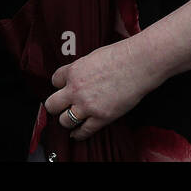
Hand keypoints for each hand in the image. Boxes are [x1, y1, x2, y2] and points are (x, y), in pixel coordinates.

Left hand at [43, 38, 158, 140]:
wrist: (138, 64)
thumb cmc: (119, 56)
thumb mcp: (92, 57)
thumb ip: (81, 69)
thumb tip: (77, 76)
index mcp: (73, 71)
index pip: (54, 81)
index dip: (59, 85)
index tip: (63, 88)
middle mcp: (76, 89)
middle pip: (52, 105)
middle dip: (55, 106)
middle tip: (60, 107)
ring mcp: (88, 105)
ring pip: (64, 121)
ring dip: (66, 121)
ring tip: (70, 120)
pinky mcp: (102, 117)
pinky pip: (84, 131)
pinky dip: (78, 134)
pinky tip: (77, 134)